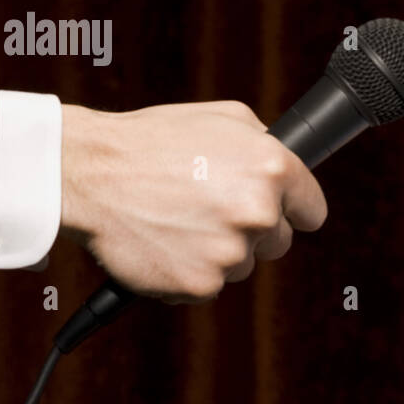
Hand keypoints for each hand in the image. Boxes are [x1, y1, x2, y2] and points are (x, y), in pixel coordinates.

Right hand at [59, 100, 326, 302]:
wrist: (91, 172)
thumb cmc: (152, 141)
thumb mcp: (224, 119)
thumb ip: (266, 144)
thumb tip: (287, 167)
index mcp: (272, 169)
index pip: (312, 210)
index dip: (295, 210)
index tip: (285, 213)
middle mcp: (259, 211)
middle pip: (280, 242)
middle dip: (252, 230)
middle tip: (210, 209)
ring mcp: (231, 251)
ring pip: (242, 264)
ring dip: (218, 250)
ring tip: (179, 219)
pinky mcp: (201, 283)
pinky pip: (209, 284)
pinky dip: (190, 270)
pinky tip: (166, 242)